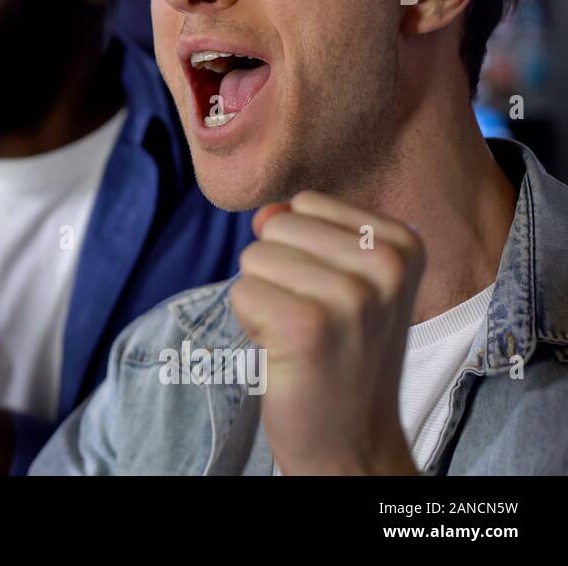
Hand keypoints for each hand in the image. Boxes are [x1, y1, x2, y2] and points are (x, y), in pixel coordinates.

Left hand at [231, 191, 423, 474]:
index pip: (305, 204)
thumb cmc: (340, 354)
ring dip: (263, 300)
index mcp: (404, 243)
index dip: (301, 252)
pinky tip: (286, 354)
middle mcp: (387, 265)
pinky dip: (250, 325)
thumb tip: (265, 213)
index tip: (330, 298)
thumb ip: (304, 233)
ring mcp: (351, 297)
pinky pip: (241, 293)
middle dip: (277, 274)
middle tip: (312, 322)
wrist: (353, 441)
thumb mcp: (340, 280)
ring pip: (254, 258)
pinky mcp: (309, 327)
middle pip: (276, 226)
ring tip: (300, 337)